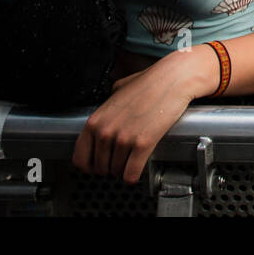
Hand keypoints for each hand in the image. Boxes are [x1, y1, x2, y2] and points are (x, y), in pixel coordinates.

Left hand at [73, 53, 204, 182]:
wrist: (173, 79)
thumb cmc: (150, 82)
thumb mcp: (119, 90)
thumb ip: (109, 105)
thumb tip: (109, 112)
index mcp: (96, 120)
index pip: (80, 158)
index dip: (89, 165)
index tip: (96, 165)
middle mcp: (106, 131)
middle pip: (99, 168)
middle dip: (109, 167)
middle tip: (119, 161)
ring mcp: (124, 138)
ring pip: (116, 171)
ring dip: (123, 170)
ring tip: (130, 161)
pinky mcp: (143, 143)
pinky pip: (131, 173)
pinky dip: (133, 175)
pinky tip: (137, 169)